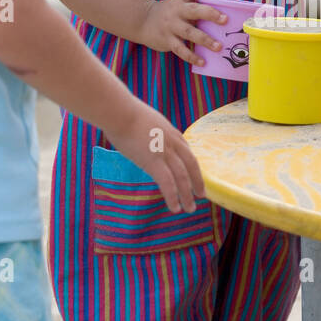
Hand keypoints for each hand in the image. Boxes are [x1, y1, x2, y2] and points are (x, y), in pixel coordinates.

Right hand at [103, 99, 205, 213]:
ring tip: (190, 208)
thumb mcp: (146, 121)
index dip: (192, 166)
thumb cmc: (125, 113)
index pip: (187, 152)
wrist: (119, 112)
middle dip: (198, 182)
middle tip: (201, 195)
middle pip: (191, 165)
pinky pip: (167, 183)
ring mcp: (165, 152)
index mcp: (171, 132)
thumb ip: (151, 131)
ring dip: (187, 195)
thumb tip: (144, 136)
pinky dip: (173, 197)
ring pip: (183, 177)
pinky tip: (175, 208)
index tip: (194, 176)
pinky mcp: (153, 162)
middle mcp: (173, 143)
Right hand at [137, 0, 228, 65]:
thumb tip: (224, 18)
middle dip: (210, 14)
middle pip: (194, 10)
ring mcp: (171, 26)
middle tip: (225, 20)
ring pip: (189, 32)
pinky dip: (192, 56)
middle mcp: (177, 10)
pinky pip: (181, 49)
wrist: (143, 21)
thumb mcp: (180, 3)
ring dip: (205, 40)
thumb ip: (198, 6)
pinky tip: (203, 62)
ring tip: (218, 47)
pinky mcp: (167, 40)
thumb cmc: (171, 12)